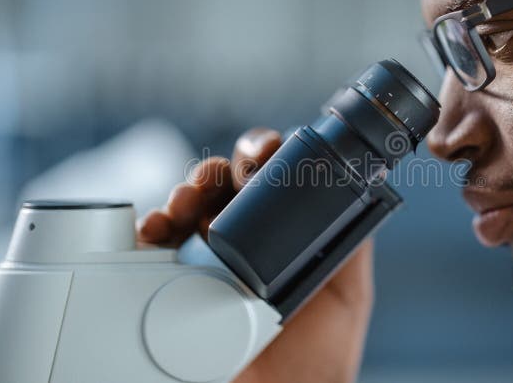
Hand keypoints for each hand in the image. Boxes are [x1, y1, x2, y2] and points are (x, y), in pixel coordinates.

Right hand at [138, 127, 374, 382]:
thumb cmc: (318, 357)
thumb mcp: (346, 292)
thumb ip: (352, 243)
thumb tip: (364, 189)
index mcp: (278, 235)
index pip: (264, 178)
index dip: (259, 155)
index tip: (261, 155)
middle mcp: (237, 241)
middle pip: (219, 184)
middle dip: (215, 171)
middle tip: (217, 179)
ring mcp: (201, 263)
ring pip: (185, 206)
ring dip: (183, 192)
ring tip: (184, 204)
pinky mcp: (169, 285)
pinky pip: (150, 246)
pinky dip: (147, 227)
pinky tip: (156, 228)